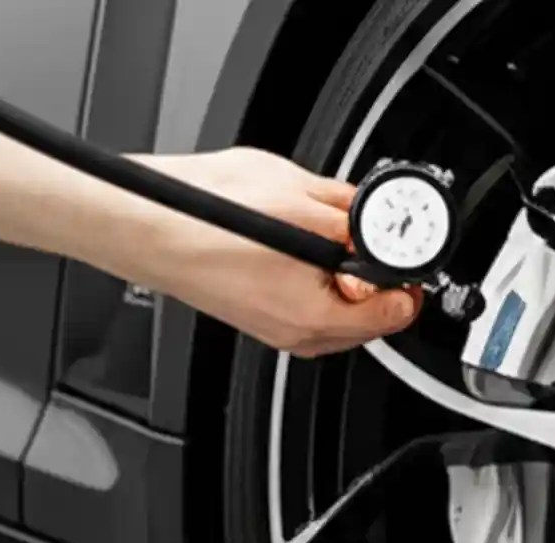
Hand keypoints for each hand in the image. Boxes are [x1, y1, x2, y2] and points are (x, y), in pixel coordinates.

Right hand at [131, 148, 421, 357]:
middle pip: (370, 317)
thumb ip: (350, 211)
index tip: (407, 250)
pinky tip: (297, 244)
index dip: (408, 276)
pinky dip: (314, 279)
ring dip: (344, 276)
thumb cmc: (204, 216)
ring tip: (325, 233)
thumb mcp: (299, 196)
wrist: (146, 224)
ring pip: (338, 311)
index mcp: (316, 315)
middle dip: (376, 276)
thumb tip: (377, 216)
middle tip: (368, 234)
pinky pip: (307, 305)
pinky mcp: (257, 316)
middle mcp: (298, 334)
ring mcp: (275, 329)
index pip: (395, 313)